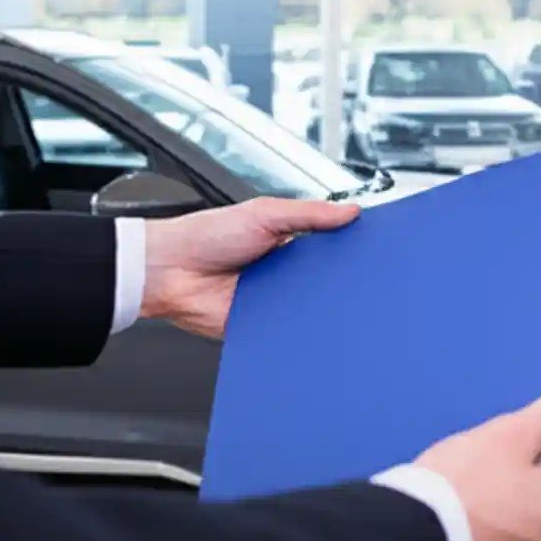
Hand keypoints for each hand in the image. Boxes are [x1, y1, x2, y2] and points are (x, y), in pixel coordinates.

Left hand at [141, 197, 360, 337]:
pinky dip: (303, 329)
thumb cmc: (204, 236)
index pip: (330, 245)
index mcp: (288, 241)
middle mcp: (285, 271)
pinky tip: (314, 324)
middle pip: (327, 278)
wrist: (168, 272)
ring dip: (324, 305)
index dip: (351, 246)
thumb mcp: (263, 213)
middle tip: (359, 279)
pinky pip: (291, 329)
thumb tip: (350, 211)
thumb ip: (309, 213)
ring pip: (313, 306)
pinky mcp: (264, 325)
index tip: (372, 248)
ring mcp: (275, 299)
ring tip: (340, 302)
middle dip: (343, 280)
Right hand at [416, 375, 540, 540]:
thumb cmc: (457, 491)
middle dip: (532, 472)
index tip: (530, 436)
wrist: (408, 538)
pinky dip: (492, 523)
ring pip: (530, 515)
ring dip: (511, 499)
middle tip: (495, 458)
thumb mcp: (512, 434)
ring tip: (474, 484)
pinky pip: (505, 536)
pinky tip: (467, 508)